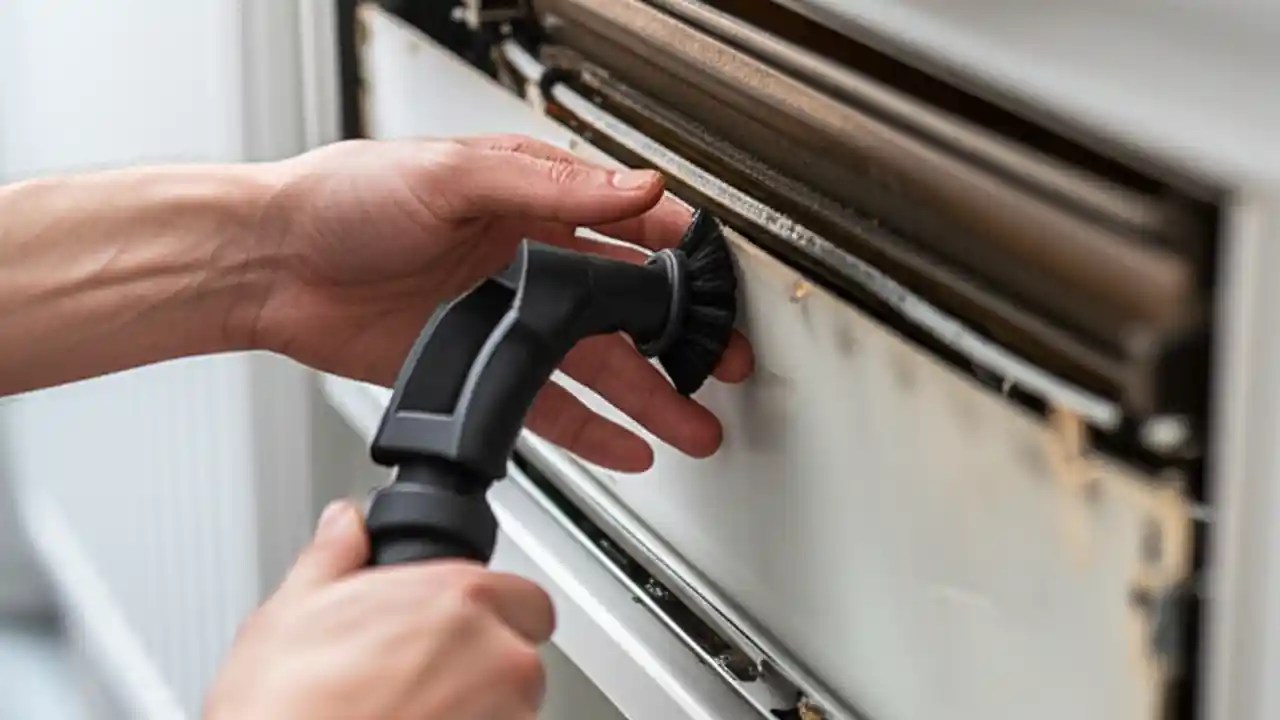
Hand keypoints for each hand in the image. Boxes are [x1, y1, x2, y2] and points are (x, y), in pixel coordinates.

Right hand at [205, 500, 553, 719]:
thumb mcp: (292, 611)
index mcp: (458, 597)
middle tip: (425, 676)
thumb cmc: (287, 708)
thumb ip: (333, 556)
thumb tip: (343, 526)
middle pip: (519, 653)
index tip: (455, 628)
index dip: (487, 612)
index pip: (521, 596)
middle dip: (484, 663)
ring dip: (480, 707)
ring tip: (412, 711)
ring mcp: (507, 713)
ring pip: (514, 705)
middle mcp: (498, 653)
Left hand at [248, 136, 752, 470]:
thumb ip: (550, 187)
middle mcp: (525, 261)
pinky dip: (590, 430)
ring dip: (648, 397)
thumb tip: (634, 184)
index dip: (678, 254)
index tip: (718, 283)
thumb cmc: (343, 198)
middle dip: (680, 340)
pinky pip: (546, 405)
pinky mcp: (475, 365)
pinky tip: (626, 447)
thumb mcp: (453, 175)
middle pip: (624, 308)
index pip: (627, 226)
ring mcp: (503, 318)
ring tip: (694, 425)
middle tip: (724, 366)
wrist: (269, 262)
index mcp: (530, 202)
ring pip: (596, 365)